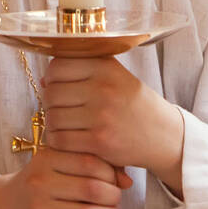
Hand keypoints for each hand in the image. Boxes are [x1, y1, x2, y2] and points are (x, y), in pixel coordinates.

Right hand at [0, 145, 131, 208]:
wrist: (4, 208)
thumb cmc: (40, 183)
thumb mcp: (57, 164)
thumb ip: (91, 164)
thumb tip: (127, 180)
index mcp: (46, 158)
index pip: (90, 162)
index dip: (111, 172)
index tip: (114, 180)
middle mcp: (40, 182)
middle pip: (93, 189)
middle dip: (114, 197)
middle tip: (115, 199)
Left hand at [42, 56, 184, 189]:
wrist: (164, 135)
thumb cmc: (133, 103)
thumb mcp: (114, 74)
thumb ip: (82, 69)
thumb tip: (44, 80)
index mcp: (105, 67)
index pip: (57, 66)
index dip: (52, 78)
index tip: (59, 86)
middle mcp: (103, 88)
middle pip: (51, 93)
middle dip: (50, 103)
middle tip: (61, 109)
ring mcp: (101, 116)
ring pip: (53, 117)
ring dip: (53, 124)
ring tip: (64, 124)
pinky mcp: (100, 142)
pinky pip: (60, 140)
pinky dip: (57, 141)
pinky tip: (68, 139)